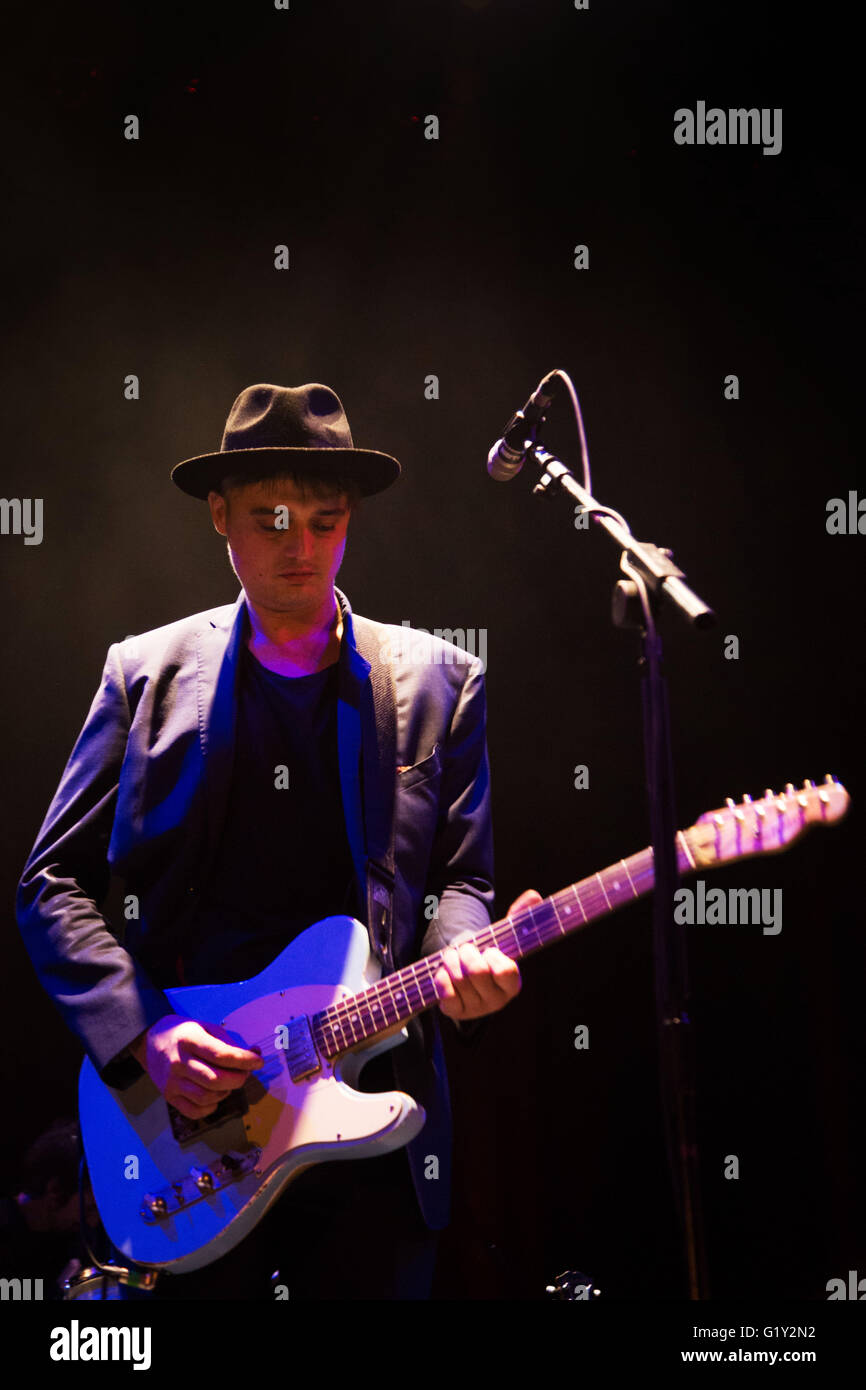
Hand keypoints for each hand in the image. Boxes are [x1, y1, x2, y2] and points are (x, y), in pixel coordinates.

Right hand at [131, 1014, 262, 1119]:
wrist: (150, 1041)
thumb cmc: (184, 1033)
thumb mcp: (205, 1027)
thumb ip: (228, 1041)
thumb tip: (254, 1053)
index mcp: (189, 1040)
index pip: (221, 1054)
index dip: (244, 1060)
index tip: (258, 1061)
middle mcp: (178, 1062)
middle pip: (215, 1079)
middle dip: (238, 1079)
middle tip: (246, 1073)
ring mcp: (172, 1081)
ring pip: (206, 1096)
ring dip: (226, 1092)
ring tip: (229, 1083)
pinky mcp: (169, 1096)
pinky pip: (194, 1110)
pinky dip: (211, 1107)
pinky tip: (216, 1095)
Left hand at [435, 889, 540, 1020]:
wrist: (465, 978)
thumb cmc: (486, 956)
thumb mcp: (502, 939)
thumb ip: (518, 918)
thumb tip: (534, 895)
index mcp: (512, 984)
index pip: (505, 970)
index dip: (492, 955)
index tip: (489, 949)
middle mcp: (497, 1001)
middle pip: (477, 972)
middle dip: (466, 952)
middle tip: (465, 948)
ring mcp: (476, 1009)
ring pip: (459, 980)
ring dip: (451, 960)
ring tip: (453, 956)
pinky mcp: (456, 1013)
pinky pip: (445, 994)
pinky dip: (441, 977)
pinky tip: (445, 972)